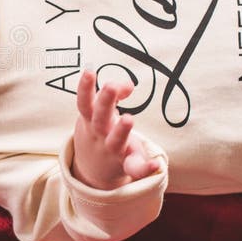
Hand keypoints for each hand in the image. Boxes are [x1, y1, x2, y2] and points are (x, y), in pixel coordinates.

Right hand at [71, 70, 159, 190]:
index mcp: (90, 120)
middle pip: (100, 118)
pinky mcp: (125, 165)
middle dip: (105, 102)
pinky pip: (134, 168)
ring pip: (115, 142)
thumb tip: (130, 84)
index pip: (85, 102)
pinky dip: (144, 168)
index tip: (89, 72)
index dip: (85, 88)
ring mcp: (111, 150)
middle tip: (110, 85)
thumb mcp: (98, 112)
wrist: (91, 169)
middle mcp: (99, 134)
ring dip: (121, 131)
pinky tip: (156, 164)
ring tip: (128, 118)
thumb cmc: (97, 131)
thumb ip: (113, 95)